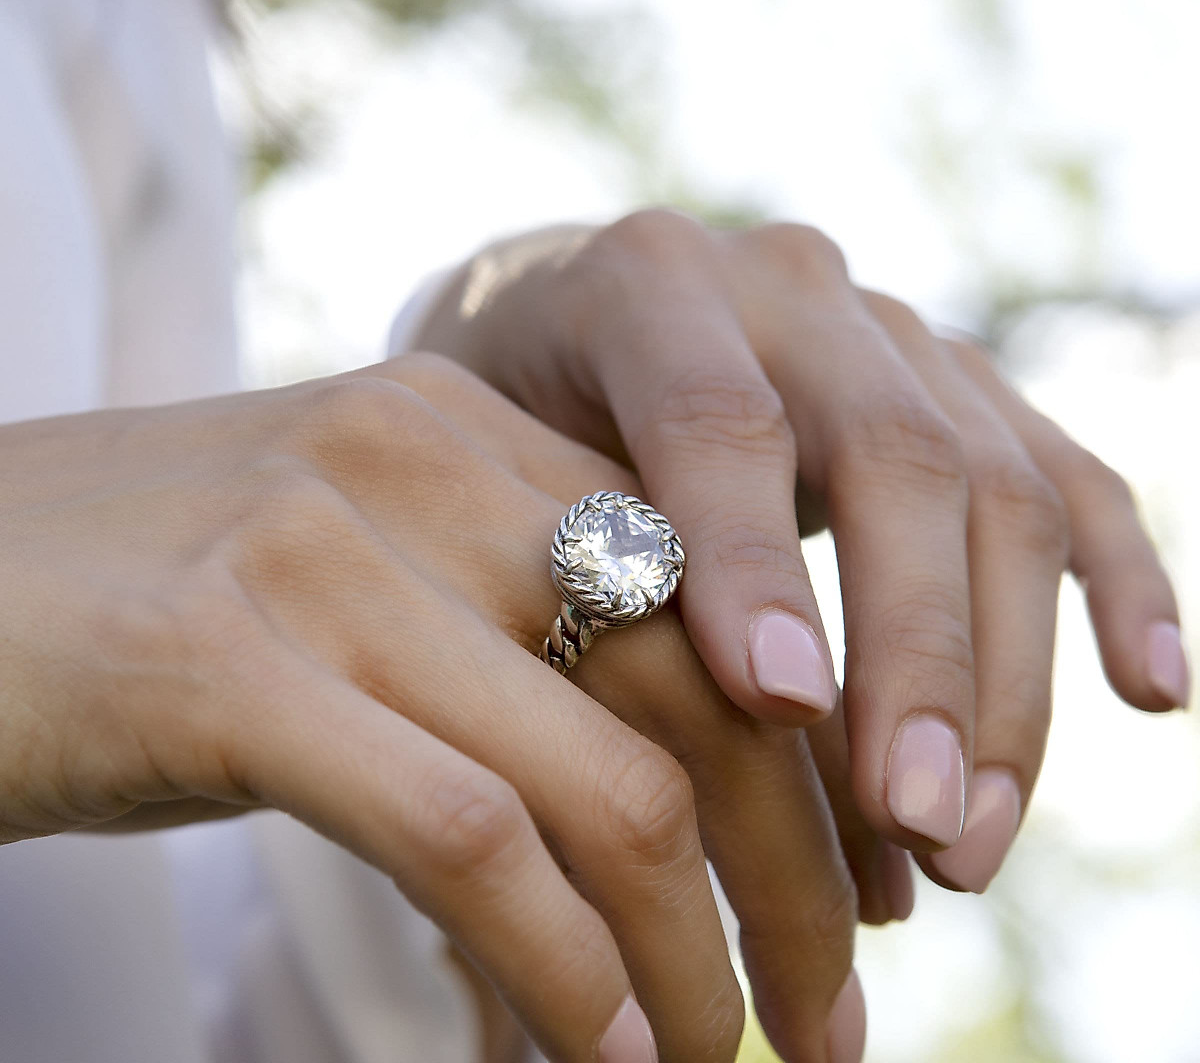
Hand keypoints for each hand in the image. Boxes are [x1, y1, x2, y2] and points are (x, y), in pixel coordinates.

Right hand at [0, 353, 863, 1062]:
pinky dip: (565, 971)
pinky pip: (468, 839)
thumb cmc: (155, 603)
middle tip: (836, 1011)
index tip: (854, 889)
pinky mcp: (223, 660)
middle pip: (698, 682)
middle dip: (793, 870)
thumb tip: (655, 830)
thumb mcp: (357, 589)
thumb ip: (498, 654)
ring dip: (695, 953)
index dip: (808, 760)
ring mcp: (320, 550)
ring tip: (725, 1058)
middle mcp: (415, 461)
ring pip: (605, 780)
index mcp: (465, 429)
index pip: (711, 597)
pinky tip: (604, 1051)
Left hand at [414, 208, 1188, 899]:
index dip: (756, 563)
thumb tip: (702, 774)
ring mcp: (886, 326)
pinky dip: (1117, 581)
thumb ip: (586, 567)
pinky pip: (1061, 470)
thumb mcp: (503, 471)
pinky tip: (1151, 692)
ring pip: (993, 483)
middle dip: (916, 654)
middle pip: (896, 455)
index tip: (781, 712)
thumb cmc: (505, 425)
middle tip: (915, 830)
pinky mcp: (955, 381)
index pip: (722, 421)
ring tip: (971, 840)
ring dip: (1003, 675)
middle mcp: (785, 283)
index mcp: (646, 285)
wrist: (548, 324)